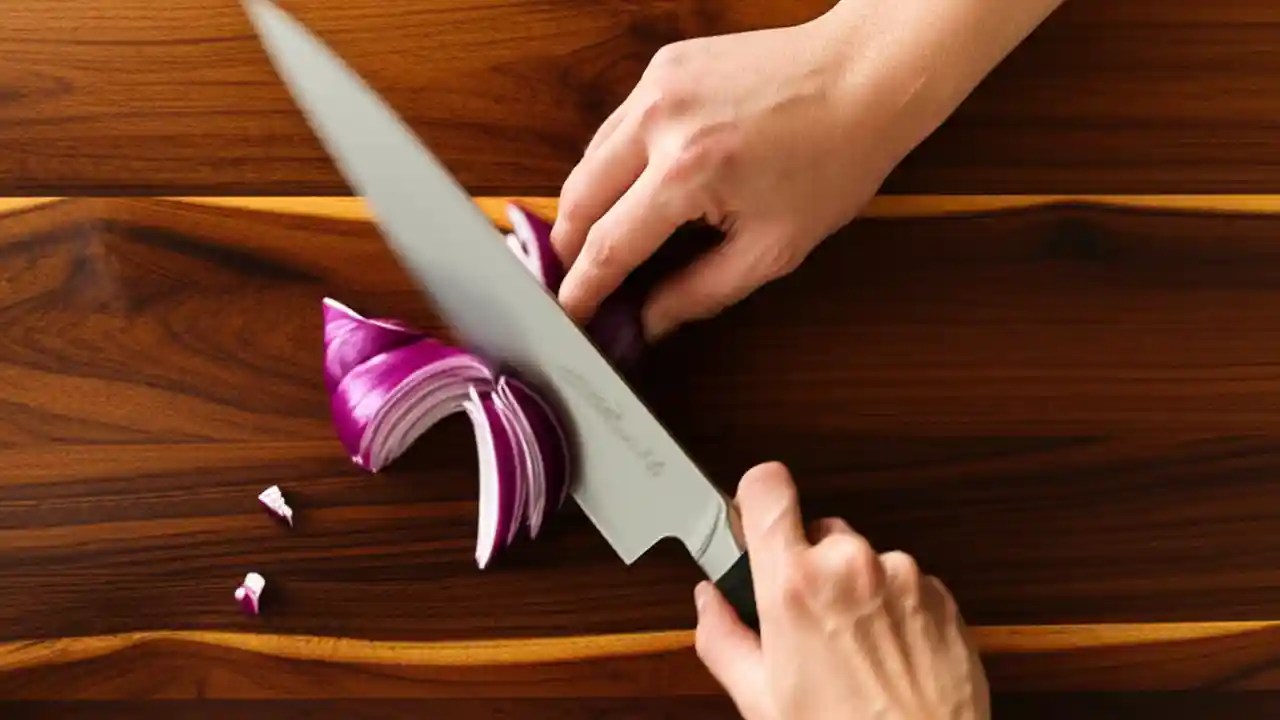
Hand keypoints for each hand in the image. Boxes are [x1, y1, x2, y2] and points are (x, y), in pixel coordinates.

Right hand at [552, 0, 1064, 339]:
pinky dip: (611, 163)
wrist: (865, 77)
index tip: (568, 314)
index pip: (609, 246)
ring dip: (585, 205)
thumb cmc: (835, 159)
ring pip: (589, 158)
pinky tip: (626, 188)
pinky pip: (616, 125)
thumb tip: (650, 321)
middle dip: (568, 247)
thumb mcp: (774, 248)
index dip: (582, 288)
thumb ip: (702, 292)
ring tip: (593, 242)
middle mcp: (659, 121)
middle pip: (579, 198)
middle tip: (572, 281)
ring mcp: (656, 85)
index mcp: (688, 173)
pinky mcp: (663, 65)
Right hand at [695, 462, 988, 719]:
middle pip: (818, 531)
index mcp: (796, 583)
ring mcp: (904, 576)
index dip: (756, 496)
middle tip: (806, 625)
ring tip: (854, 652)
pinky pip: (903, 584)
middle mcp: (852, 565)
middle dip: (808, 567)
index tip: (755, 518)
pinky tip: (886, 657)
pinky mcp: (941, 595)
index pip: (767, 487)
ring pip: (864, 560)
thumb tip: (710, 601)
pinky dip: (892, 609)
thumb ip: (722, 637)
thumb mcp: (760, 698)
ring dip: (855, 591)